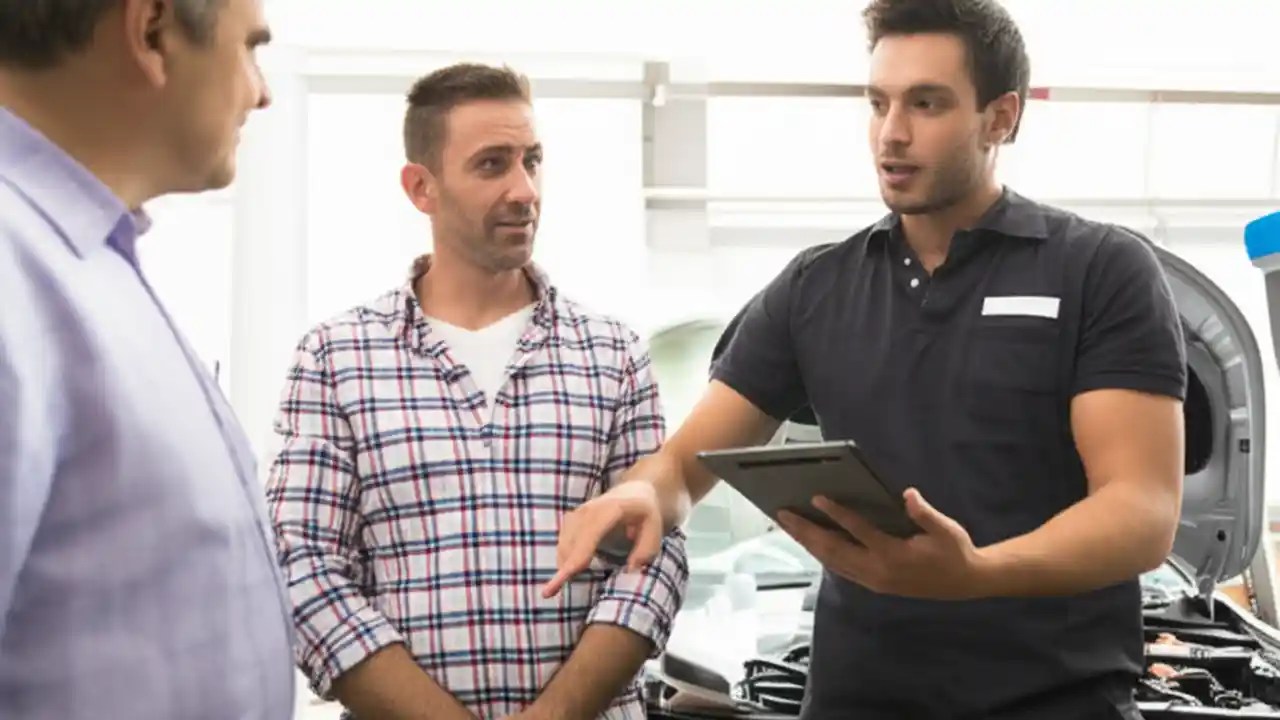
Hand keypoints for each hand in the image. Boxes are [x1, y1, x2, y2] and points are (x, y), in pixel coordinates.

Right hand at [541, 480, 663, 597]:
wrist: (634, 493)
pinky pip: (563, 543)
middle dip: (561, 568)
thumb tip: (632, 570)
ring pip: (565, 544)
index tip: (568, 572)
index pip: (590, 533)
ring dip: (563, 565)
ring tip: (556, 588)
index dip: (579, 554)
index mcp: (611, 509)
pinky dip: (565, 559)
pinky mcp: (571, 520)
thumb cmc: (645, 514)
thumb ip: (645, 550)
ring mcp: (578, 514)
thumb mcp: (655, 529)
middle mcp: (589, 509)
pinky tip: (569, 571)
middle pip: (572, 542)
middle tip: (549, 592)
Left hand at [776, 488, 992, 599]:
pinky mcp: (873, 584)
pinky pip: (840, 568)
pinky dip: (822, 554)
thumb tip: (907, 495)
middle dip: (806, 531)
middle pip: (833, 549)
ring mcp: (873, 580)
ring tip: (788, 525)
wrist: (965, 583)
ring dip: (808, 543)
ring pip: (832, 561)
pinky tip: (810, 542)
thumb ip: (925, 513)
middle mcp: (877, 571)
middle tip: (783, 513)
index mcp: (893, 555)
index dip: (837, 514)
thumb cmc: (955, 551)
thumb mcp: (946, 529)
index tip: (817, 498)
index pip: (858, 532)